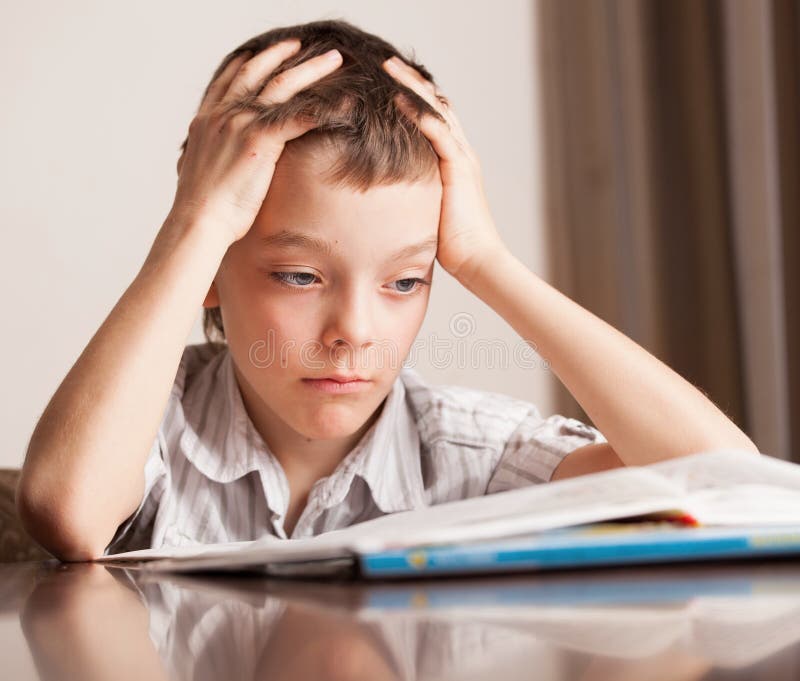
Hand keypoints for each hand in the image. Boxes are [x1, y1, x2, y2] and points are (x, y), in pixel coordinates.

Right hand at [171, 40, 343, 245]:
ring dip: (310, 69)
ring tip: (332, 59)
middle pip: (256, 72)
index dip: (246, 64)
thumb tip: (212, 163)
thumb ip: (211, 156)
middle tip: (300, 44)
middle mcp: (222, 115)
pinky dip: (325, 107)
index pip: (227, 81)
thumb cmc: (202, 208)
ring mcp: (240, 124)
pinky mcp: (260, 140)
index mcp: (206, 121)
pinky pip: (300, 116)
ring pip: (282, 85)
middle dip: (280, 54)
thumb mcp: (199, 171)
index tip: (259, 52)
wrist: (198, 220)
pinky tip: (345, 102)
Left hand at [381, 56, 506, 283]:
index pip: (434, 117)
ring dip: (412, 87)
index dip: (413, 97)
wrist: (477, 260)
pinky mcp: (458, 168)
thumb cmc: (450, 244)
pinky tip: (398, 99)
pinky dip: (419, 113)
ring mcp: (461, 157)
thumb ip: (411, 194)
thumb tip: (382, 197)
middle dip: (410, 82)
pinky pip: (438, 132)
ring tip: (388, 68)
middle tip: (385, 63)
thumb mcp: (425, 210)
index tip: (387, 83)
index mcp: (453, 160)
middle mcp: (460, 152)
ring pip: (436, 109)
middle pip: (435, 104)